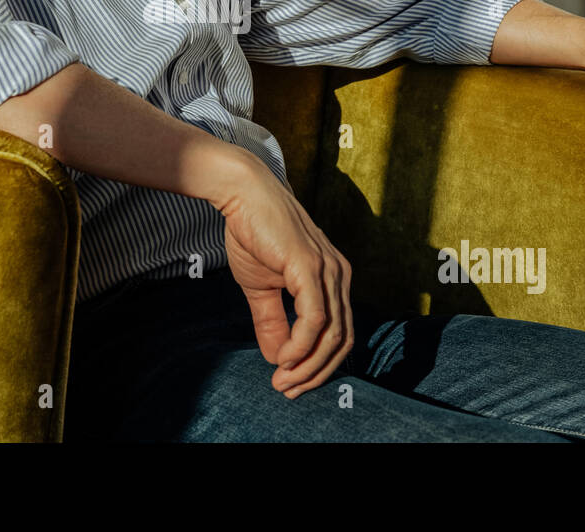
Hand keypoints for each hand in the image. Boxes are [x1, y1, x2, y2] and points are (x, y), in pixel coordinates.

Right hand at [208, 148, 353, 398]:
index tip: (291, 383)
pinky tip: (283, 358)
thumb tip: (276, 358)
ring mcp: (328, 270)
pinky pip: (316, 318)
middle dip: (316, 373)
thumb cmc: (254, 233)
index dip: (319, 364)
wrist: (242, 194)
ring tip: (282, 380)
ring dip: (308, 365)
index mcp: (333, 278)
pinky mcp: (310, 267)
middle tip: (287, 391)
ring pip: (332, 335)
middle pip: (342, 341)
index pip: (339, 334)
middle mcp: (339, 275)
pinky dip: (302, 345)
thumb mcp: (261, 287)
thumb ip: (272, 322)